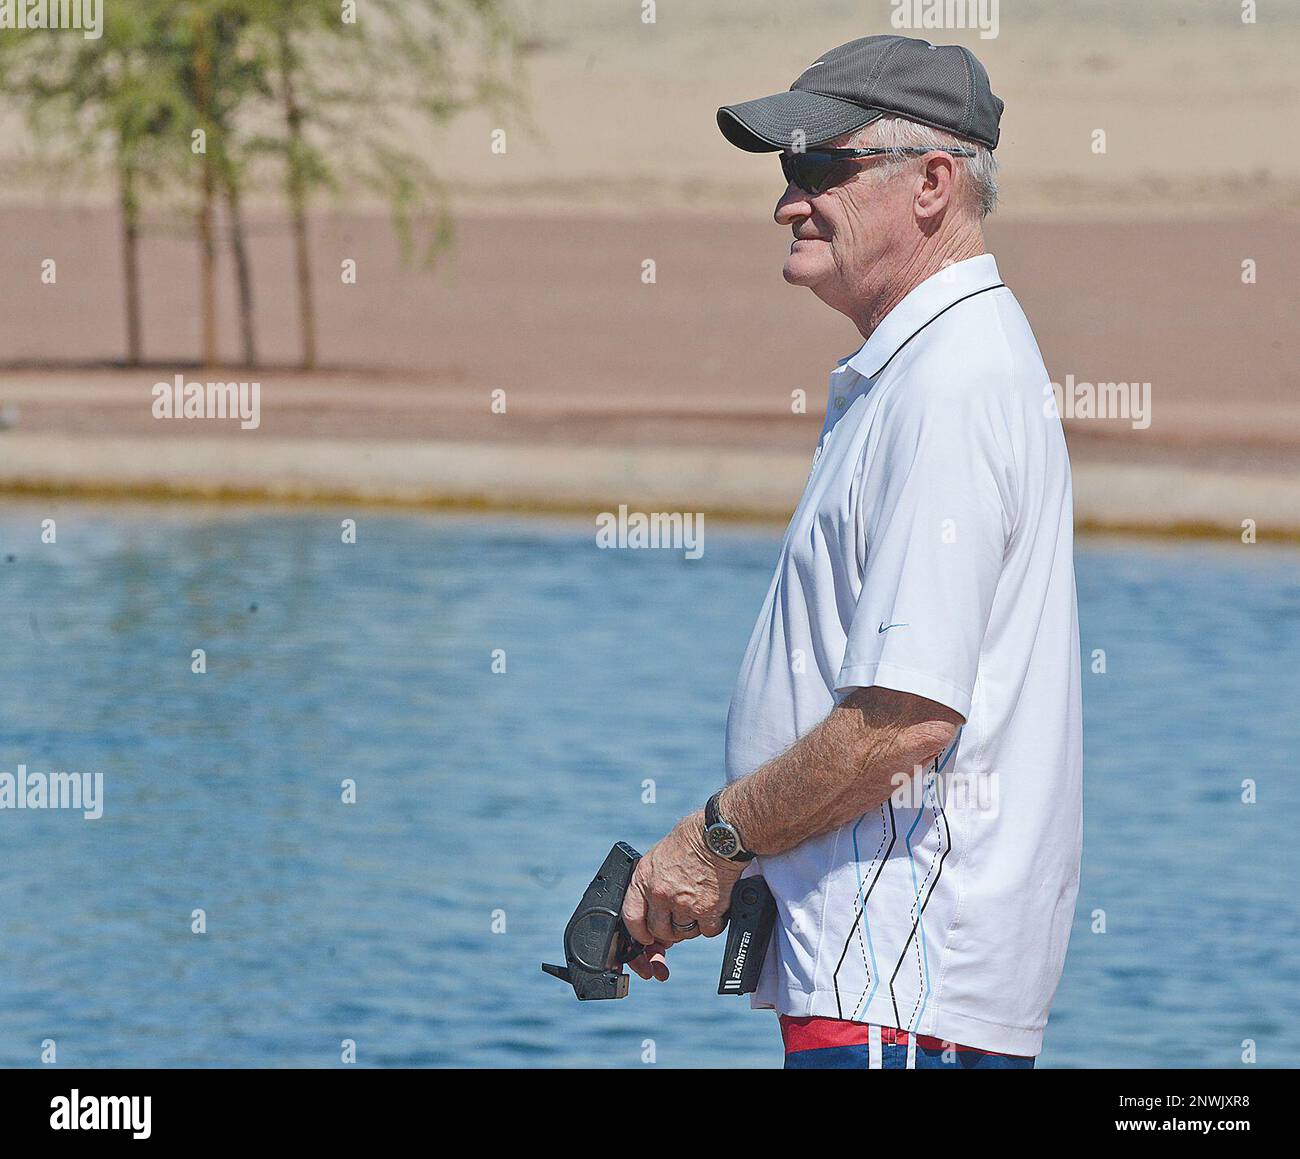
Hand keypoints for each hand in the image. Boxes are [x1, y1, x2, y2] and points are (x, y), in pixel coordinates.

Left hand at [622, 811, 745, 981]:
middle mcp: (660, 894)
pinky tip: (716, 909)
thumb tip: (655, 899)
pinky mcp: (707, 910)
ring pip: (684, 933)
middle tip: (679, 923)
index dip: (639, 932)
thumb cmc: (694, 836)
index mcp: (644, 878)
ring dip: (692, 926)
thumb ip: (654, 878)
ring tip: (700, 909)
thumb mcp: (660, 853)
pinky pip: (707, 930)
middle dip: (669, 931)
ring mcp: (683, 904)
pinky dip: (713, 924)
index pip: (631, 917)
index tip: (646, 936)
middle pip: (659, 930)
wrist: (720, 835)